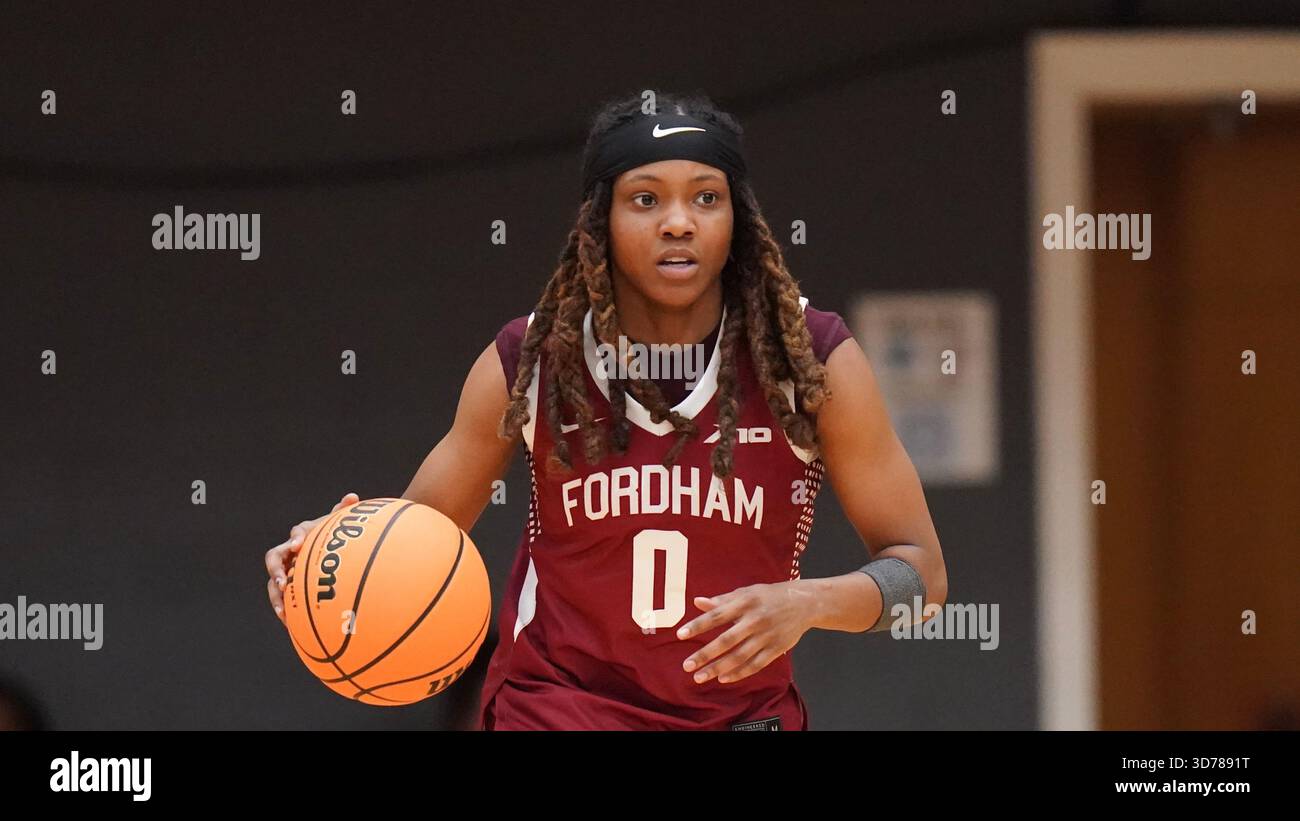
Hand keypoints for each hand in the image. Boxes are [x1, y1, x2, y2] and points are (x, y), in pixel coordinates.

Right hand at [264, 492, 358, 625]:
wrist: (328, 554)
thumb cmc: (334, 538)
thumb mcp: (339, 526)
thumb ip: (343, 512)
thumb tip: (353, 496)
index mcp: (302, 535)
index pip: (295, 534)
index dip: (295, 539)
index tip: (298, 546)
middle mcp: (289, 552)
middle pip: (274, 558)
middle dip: (276, 571)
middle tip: (283, 583)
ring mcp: (285, 570)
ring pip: (273, 582)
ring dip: (275, 595)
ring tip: (281, 609)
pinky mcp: (287, 587)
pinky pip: (280, 598)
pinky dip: (282, 608)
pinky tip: (288, 622)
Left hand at [676, 580, 815, 684]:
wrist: (804, 603)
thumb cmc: (769, 596)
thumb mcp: (746, 592)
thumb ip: (721, 600)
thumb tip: (697, 602)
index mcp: (745, 603)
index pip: (717, 616)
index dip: (698, 625)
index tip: (680, 635)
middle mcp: (754, 620)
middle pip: (726, 640)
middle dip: (705, 654)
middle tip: (687, 666)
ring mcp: (766, 636)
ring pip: (739, 656)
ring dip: (718, 668)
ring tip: (700, 677)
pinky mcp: (776, 648)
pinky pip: (755, 665)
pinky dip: (739, 673)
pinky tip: (723, 678)